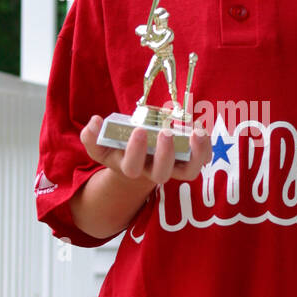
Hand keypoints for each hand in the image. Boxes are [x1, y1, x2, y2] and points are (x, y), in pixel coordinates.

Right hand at [80, 115, 211, 185]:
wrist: (135, 163)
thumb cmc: (118, 150)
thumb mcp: (101, 145)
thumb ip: (92, 137)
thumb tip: (95, 122)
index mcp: (129, 168)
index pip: (132, 167)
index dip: (136, 151)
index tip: (139, 130)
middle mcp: (151, 172)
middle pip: (161, 174)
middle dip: (164, 154)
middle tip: (165, 132)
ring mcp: (172, 169)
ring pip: (188, 173)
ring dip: (195, 155)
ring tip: (197, 133)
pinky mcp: (186, 164)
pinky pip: (200, 162)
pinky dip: (205, 149)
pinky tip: (201, 130)